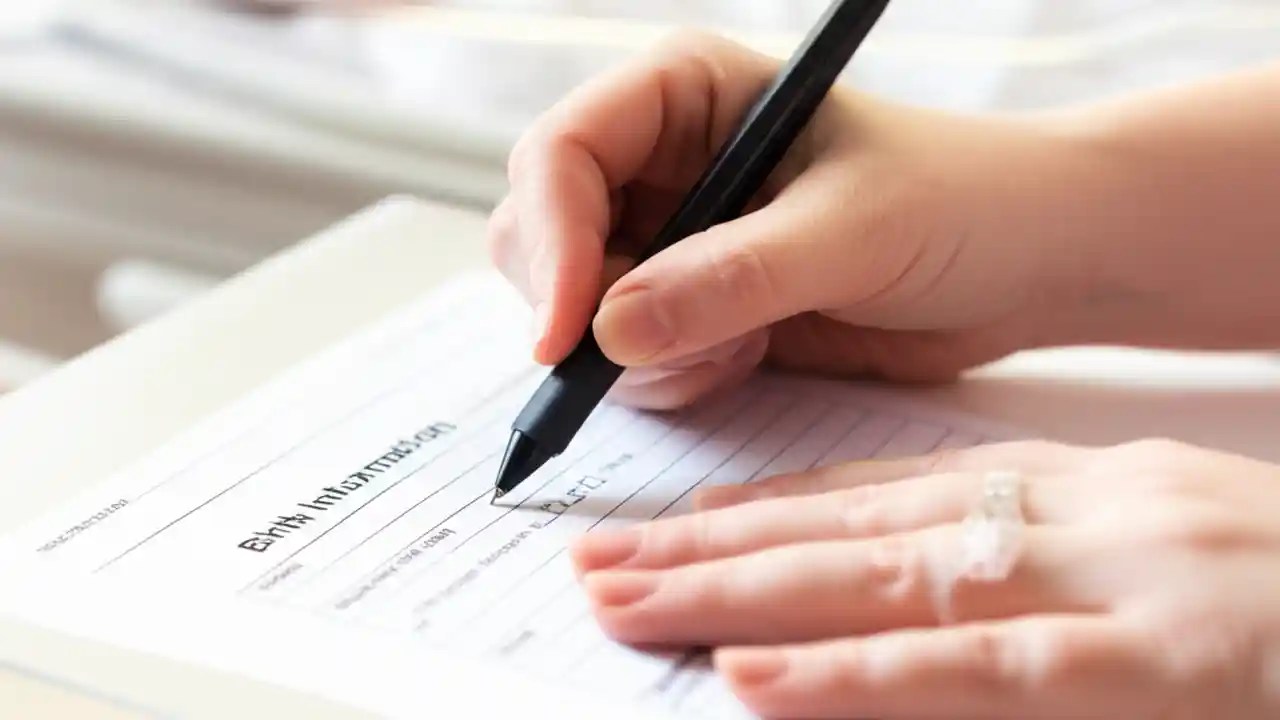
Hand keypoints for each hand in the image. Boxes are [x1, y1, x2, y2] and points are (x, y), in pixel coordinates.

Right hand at [489, 32, 1115, 409]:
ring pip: (579, 309)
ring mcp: (673, 237)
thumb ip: (733, 276)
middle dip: (592, 307)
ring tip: (746, 343)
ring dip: (646, 352)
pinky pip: (628, 356)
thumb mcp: (854, 230)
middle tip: (677, 345)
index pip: (562, 153)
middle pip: (542, 235)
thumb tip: (611, 329)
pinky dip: (673, 376)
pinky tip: (751, 355)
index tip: (568, 334)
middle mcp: (664, 161)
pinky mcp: (694, 304)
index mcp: (687, 94)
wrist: (1030, 264)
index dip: (550, 242)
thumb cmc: (965, 202)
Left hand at [569, 439, 1279, 718]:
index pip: (884, 487)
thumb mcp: (1159, 549)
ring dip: (745, 595)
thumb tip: (902, 592)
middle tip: (597, 560)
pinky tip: (760, 679)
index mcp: (1077, 486)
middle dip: (714, 546)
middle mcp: (1076, 514)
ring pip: (888, 581)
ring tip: (629, 603)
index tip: (670, 520)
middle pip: (855, 526)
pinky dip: (861, 676)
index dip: (765, 506)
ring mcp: (1116, 584)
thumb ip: (1035, 566)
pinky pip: (981, 672)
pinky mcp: (1163, 669)